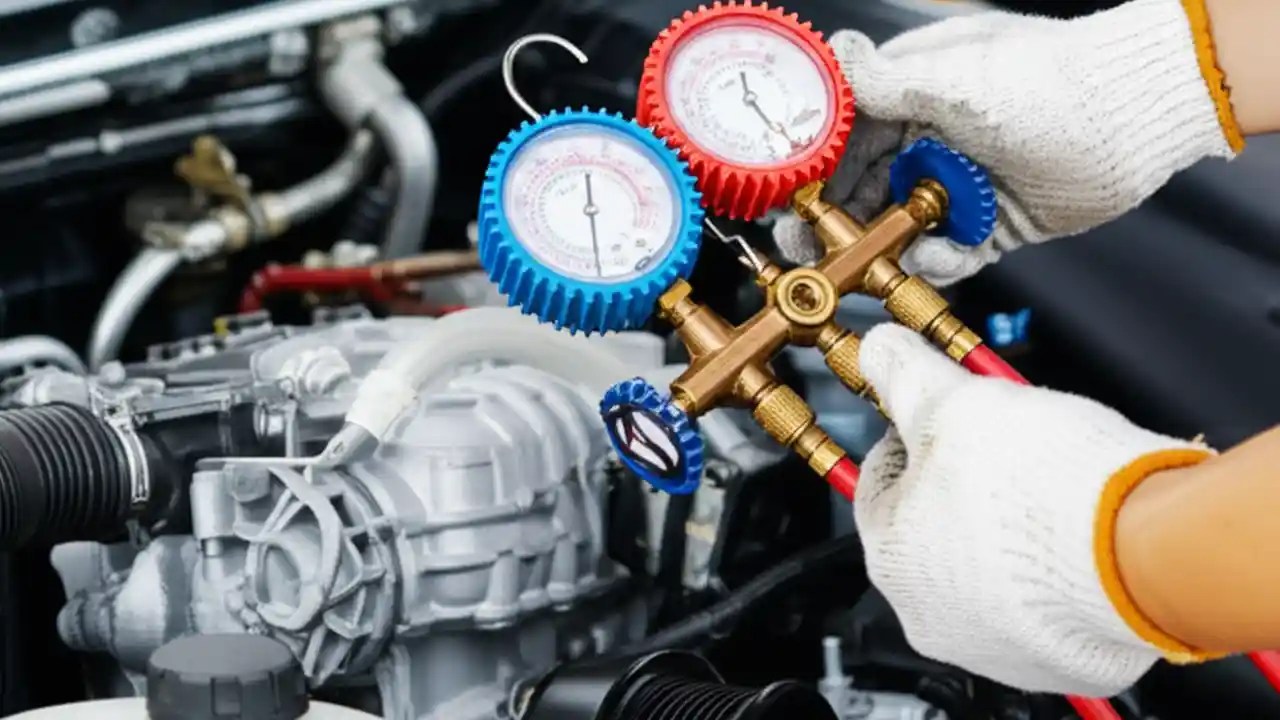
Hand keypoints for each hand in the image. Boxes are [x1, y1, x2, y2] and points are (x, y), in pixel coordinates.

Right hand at [774, 0, 1239, 285]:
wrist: (1136, 119)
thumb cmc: (1055, 85)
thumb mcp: (960, 78)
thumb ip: (889, 80)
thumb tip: (835, 56)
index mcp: (919, 91)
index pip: (847, 131)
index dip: (813, 164)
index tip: (786, 195)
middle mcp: (936, 137)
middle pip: (864, 184)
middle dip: (833, 217)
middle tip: (805, 246)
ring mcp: (964, 183)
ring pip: (901, 223)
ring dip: (880, 244)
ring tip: (862, 263)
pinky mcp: (994, 223)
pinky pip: (951, 252)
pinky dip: (937, 262)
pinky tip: (933, 260)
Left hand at [854, 324, 1210, 695]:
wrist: (1147, 551)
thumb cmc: (1045, 487)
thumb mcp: (954, 400)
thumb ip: (905, 373)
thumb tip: (880, 351)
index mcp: (891, 557)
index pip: (883, 482)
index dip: (917, 434)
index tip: (948, 414)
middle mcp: (930, 614)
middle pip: (935, 525)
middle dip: (967, 479)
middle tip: (1007, 444)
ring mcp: (992, 645)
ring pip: (989, 565)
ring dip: (1010, 523)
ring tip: (1050, 484)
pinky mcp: (1055, 661)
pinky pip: (1043, 601)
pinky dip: (1054, 566)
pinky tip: (1076, 530)